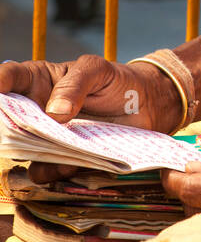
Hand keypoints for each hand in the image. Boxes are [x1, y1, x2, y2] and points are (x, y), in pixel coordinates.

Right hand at [0, 55, 184, 182]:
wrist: (145, 106)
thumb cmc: (116, 81)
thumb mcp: (98, 70)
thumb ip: (75, 84)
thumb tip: (54, 112)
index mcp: (39, 80)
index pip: (11, 78)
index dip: (0, 81)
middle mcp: (36, 110)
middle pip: (7, 120)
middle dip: (6, 126)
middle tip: (25, 129)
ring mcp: (47, 137)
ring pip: (23, 149)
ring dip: (34, 151)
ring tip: (60, 147)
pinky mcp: (62, 159)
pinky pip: (45, 171)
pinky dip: (55, 170)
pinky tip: (73, 162)